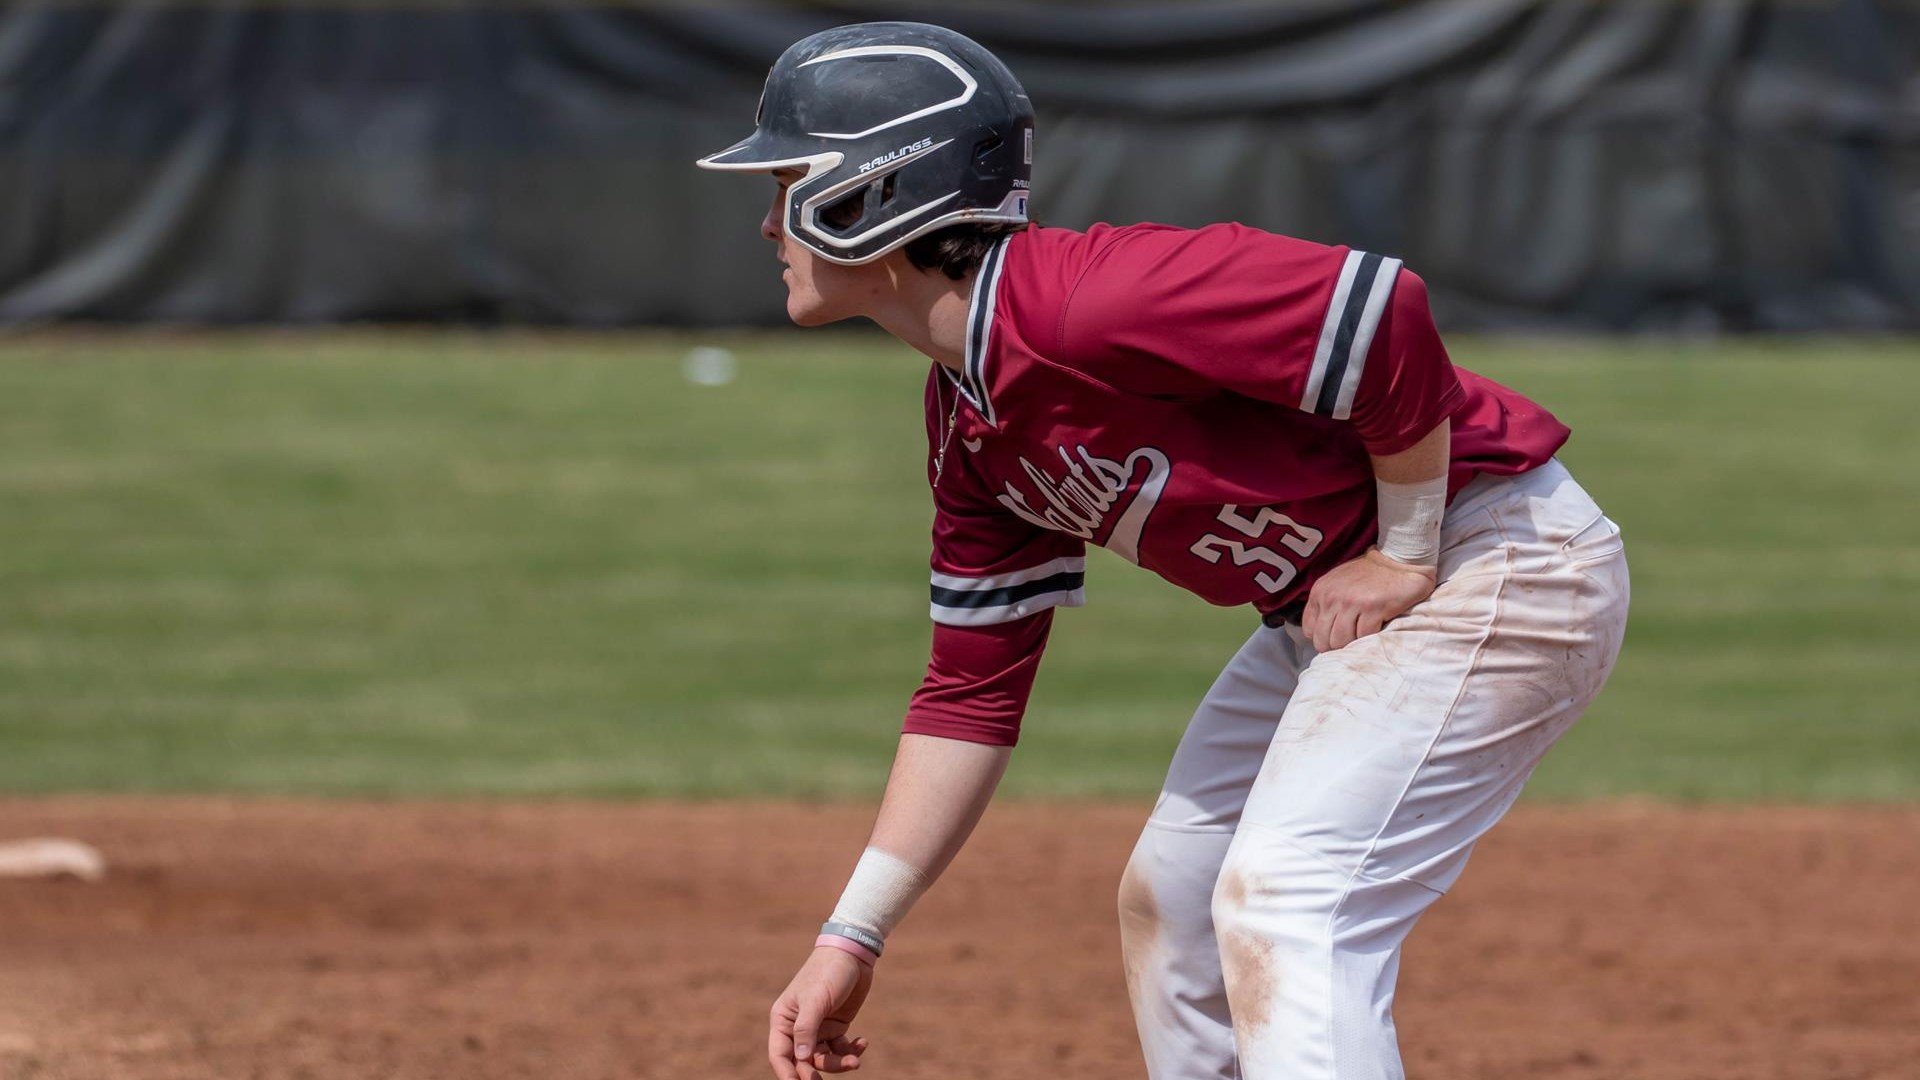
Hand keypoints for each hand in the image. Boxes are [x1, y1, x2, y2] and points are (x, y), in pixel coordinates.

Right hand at [768, 946, 872, 1078]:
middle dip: (818, 1071)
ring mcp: (818, 1029)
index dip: (787, 1074)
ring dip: (840, 1063)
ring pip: (824, 1059)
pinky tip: (863, 1042)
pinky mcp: (836, 1027)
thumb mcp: (816, 999)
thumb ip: (806, 1029)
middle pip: (804, 1061)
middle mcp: (798, 1028)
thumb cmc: (828, 972)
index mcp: (783, 1019)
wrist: (853, 954)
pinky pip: (841, 1050)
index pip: (780, 1055)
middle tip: (834, 1074)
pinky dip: (852, 1051)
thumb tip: (801, 1059)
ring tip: (856, 1059)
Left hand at [1302, 548, 1436, 651]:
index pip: (1309, 630)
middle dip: (1336, 645)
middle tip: (1351, 637)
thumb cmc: (1367, 575)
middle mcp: (1331, 597)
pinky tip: (1376, 624)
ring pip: (1341, 642)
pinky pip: (1363, 637)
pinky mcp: (1372, 608)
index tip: (1335, 634)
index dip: (1323, 637)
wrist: (1396, 560)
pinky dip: (1369, 635)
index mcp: (1319, 592)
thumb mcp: (1336, 583)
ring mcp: (1351, 603)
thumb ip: (1325, 604)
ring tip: (1363, 630)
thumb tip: (1319, 633)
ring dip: (1353, 642)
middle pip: (1323, 641)